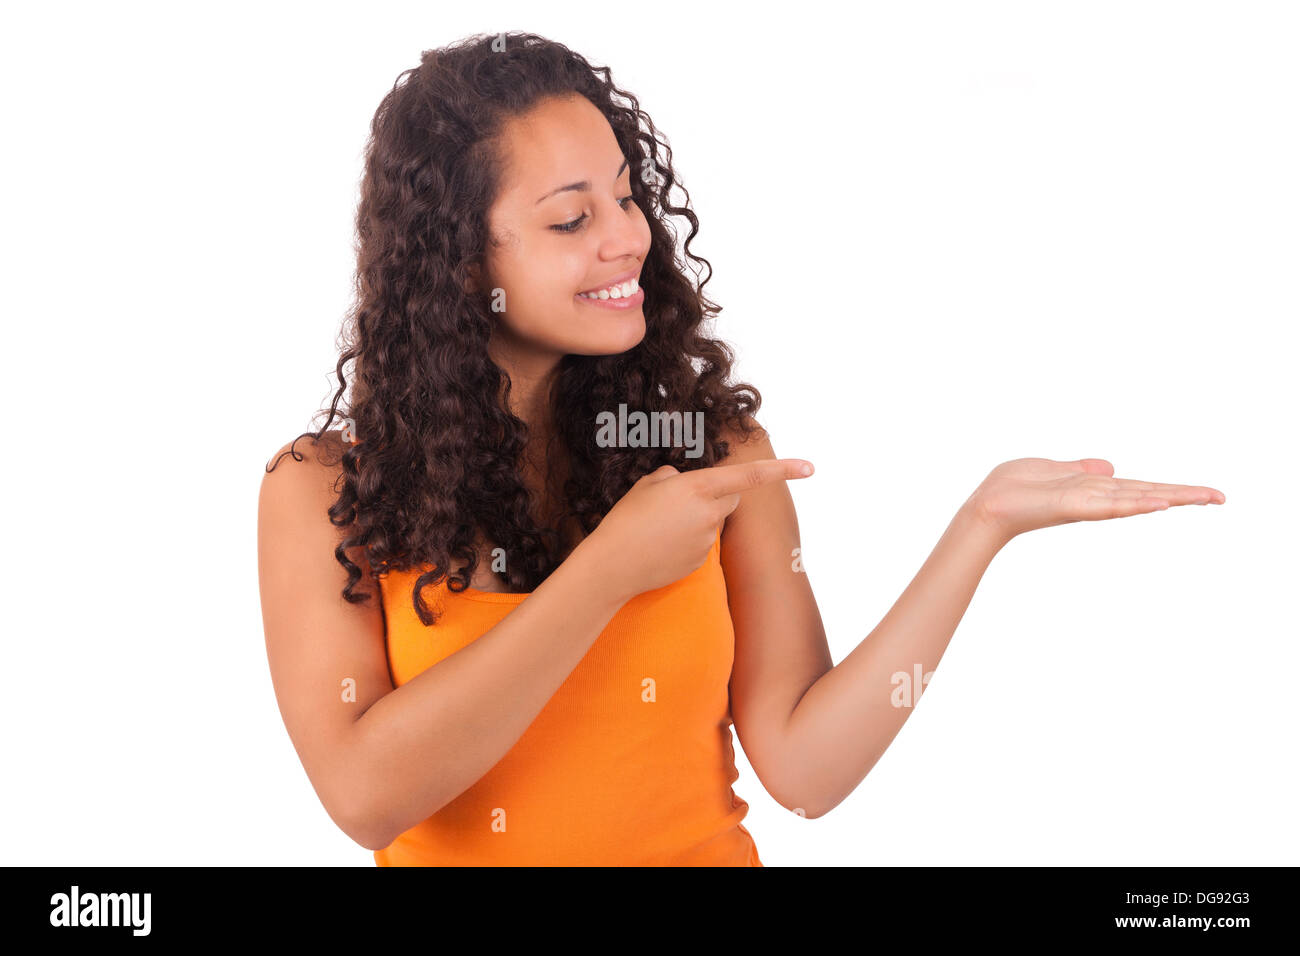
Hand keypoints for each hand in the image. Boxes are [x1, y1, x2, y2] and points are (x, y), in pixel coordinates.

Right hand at [581, 457, 813, 601]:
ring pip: (714, 521)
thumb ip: (673, 477)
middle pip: (732, 498)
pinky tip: (662, 546)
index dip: (783, 470)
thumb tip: (683, 481)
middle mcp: (709, 514)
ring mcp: (707, 541)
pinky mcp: (701, 562)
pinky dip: (688, 541)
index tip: (810, 467)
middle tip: (683, 500)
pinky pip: (702, 543)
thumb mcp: (647, 484)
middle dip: (718, 495)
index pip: (749, 476)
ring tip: (661, 528)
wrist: (613, 565)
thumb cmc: (626, 519)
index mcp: (697, 487)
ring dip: (698, 519)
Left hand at [967, 457, 1225, 543]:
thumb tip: (1110, 469)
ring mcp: (1084, 504)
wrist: (985, 506)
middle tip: (1222, 497)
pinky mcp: (1068, 507)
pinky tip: (1156, 504)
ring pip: (1134, 499)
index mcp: (1094, 489)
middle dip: (1185, 495)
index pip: (1142, 487)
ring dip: (1167, 497)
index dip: (1174, 489)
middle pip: (1148, 494)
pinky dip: (1131, 504)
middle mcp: (1095, 498)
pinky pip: (1105, 506)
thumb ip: (1082, 470)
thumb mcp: (1053, 469)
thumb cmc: (1012, 489)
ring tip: (1202, 498)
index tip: (1207, 493)